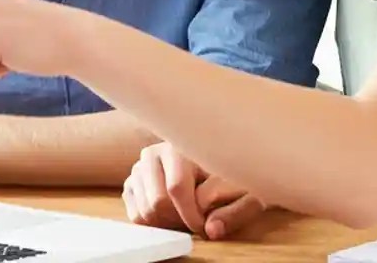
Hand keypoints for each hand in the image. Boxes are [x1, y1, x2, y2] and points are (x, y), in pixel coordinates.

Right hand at [124, 142, 266, 240]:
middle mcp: (154, 153)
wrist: (214, 164)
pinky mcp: (132, 183)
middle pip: (157, 202)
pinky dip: (154, 224)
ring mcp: (139, 168)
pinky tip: (171, 216)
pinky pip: (135, 215)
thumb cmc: (232, 179)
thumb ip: (233, 212)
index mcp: (180, 146)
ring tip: (184, 216)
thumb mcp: (245, 193)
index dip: (192, 216)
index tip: (205, 226)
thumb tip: (211, 230)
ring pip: (145, 211)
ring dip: (167, 223)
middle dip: (178, 220)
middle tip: (194, 221)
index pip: (176, 188)